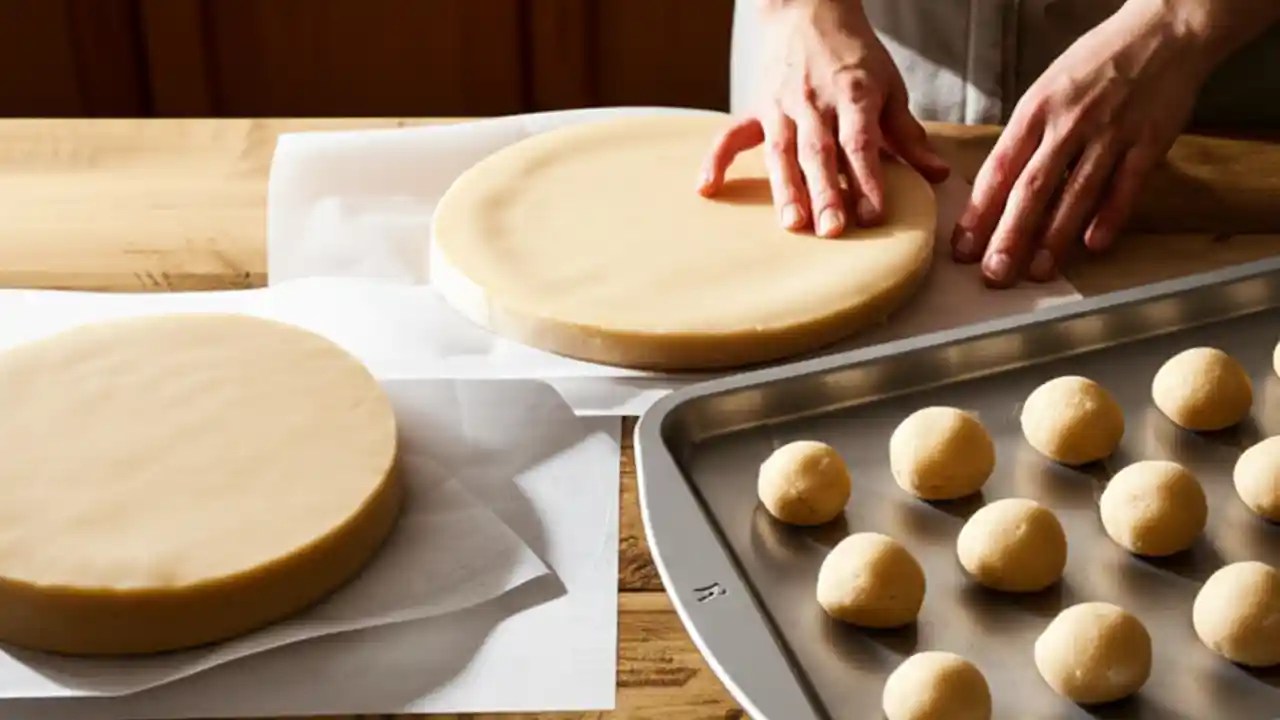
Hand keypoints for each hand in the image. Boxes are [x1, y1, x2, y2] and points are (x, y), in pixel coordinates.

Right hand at [698, 0, 948, 237]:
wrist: (808, 11)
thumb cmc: (854, 56)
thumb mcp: (889, 87)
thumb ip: (908, 134)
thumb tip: (938, 175)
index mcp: (853, 96)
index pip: (860, 143)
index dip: (867, 179)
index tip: (873, 214)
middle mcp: (814, 103)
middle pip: (819, 153)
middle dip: (824, 192)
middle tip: (831, 230)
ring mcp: (780, 107)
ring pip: (781, 152)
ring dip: (785, 188)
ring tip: (791, 224)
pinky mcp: (756, 109)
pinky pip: (731, 136)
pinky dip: (717, 160)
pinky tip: (707, 189)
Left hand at [952, 0, 1279, 286]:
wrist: (1165, 30)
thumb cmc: (1098, 62)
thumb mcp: (1048, 90)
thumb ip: (1026, 137)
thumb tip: (999, 188)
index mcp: (1036, 110)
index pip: (998, 169)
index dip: (979, 213)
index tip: (964, 248)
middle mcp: (1068, 123)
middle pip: (1032, 189)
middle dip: (1009, 236)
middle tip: (994, 273)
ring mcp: (1110, 133)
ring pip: (1076, 194)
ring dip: (1055, 238)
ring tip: (1039, 272)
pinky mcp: (1149, 140)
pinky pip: (1126, 186)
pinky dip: (1110, 217)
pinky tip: (1093, 245)